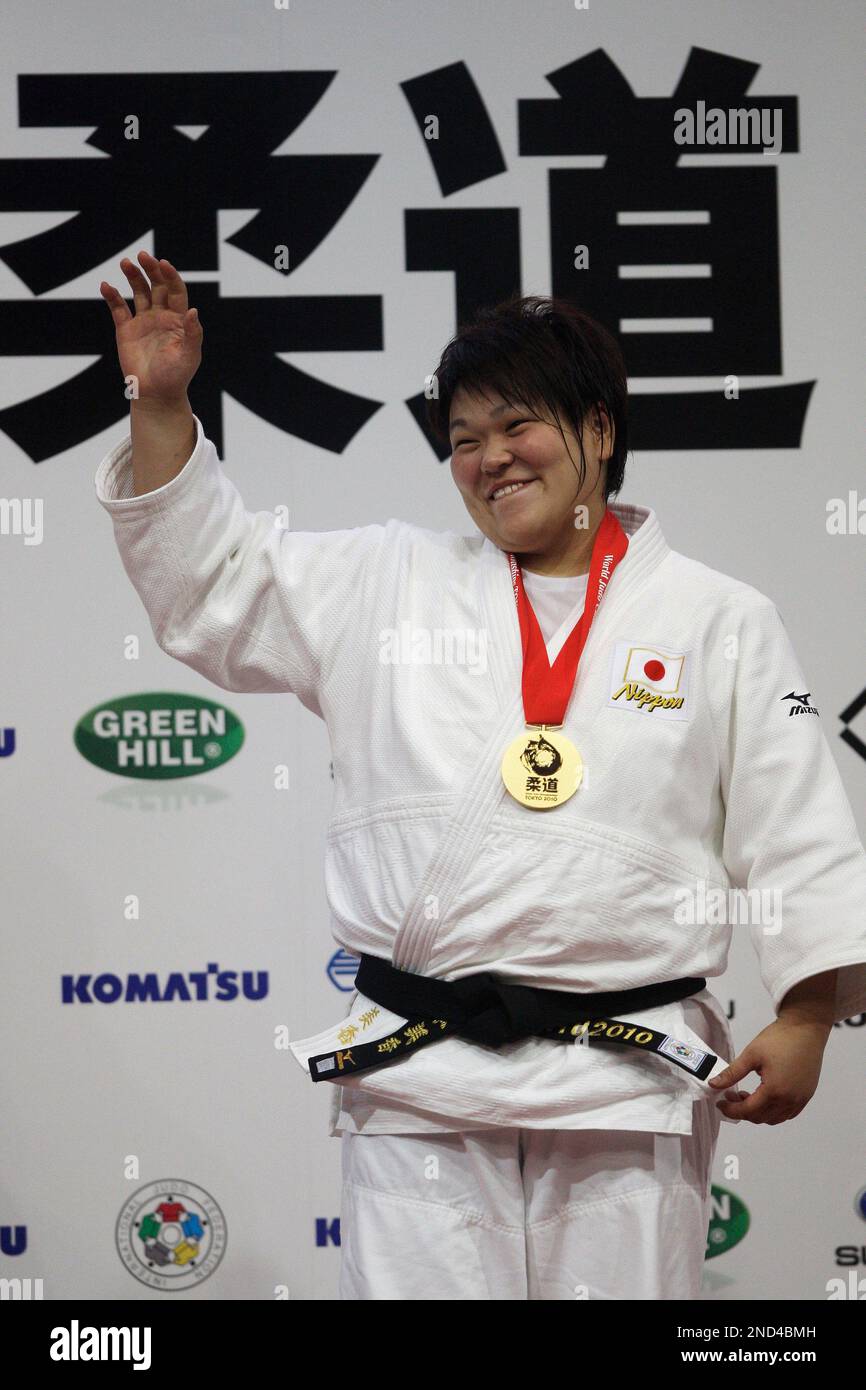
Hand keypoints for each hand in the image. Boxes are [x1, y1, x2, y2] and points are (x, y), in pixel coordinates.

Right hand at [99, 250, 201, 403]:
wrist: (156, 394)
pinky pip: (118, 308)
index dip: (170, 276)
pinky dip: (112, 296)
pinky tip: (106, 285)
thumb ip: (193, 333)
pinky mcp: (126, 329)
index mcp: (179, 319)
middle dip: (150, 269)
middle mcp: (161, 315)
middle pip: (156, 285)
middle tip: (142, 256)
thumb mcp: (189, 355)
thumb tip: (194, 311)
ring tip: (125, 263)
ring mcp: (143, 321)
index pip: (176, 291)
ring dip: (132, 276)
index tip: (163, 264)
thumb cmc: (177, 376)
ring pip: (138, 292)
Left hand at [708, 1016, 830, 1123]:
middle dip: (742, 1111)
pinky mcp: (806, 1095)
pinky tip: (764, 1097)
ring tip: (747, 1095)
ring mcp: (800, 1099)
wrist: (806, 1028)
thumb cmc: (780, 1038)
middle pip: (760, 1117)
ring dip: (757, 1112)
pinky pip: (787, 1113)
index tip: (720, 1103)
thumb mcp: (751, 1055)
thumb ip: (732, 1073)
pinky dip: (773, 1111)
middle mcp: (789, 1100)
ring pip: (774, 1118)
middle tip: (731, 1096)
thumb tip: (713, 1084)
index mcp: (775, 1090)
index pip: (748, 1111)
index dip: (731, 1110)